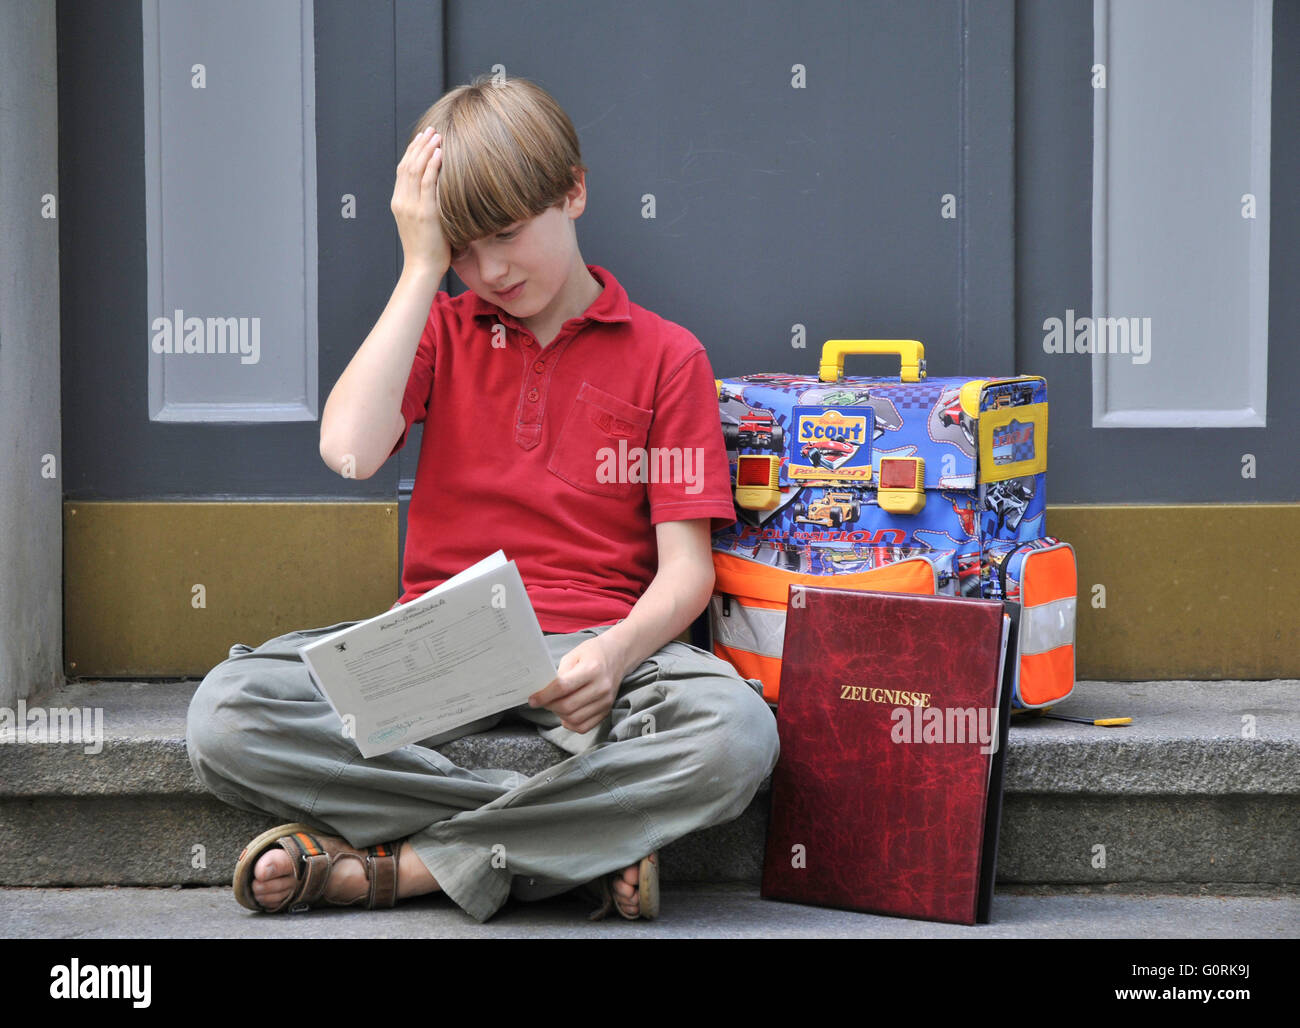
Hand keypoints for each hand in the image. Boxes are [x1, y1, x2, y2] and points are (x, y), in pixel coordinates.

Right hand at [391, 126, 449, 273]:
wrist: (422, 268)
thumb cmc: (426, 250)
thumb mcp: (421, 223)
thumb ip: (423, 205)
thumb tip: (437, 193)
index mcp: (399, 202)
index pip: (403, 169)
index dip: (412, 151)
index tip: (422, 138)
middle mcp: (402, 201)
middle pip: (408, 164)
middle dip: (419, 145)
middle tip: (431, 130)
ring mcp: (412, 206)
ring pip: (416, 170)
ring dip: (427, 150)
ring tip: (437, 136)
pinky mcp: (424, 212)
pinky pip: (427, 183)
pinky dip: (432, 165)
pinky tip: (440, 153)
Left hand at [528, 636, 623, 734]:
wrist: (618, 655)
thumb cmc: (593, 653)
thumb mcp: (573, 656)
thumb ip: (560, 675)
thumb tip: (544, 693)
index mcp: (592, 669)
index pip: (563, 687)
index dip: (544, 696)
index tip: (532, 700)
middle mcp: (601, 687)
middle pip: (568, 706)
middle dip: (550, 706)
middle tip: (543, 701)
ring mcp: (606, 701)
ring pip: (575, 719)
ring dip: (559, 715)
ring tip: (555, 706)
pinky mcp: (607, 710)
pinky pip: (585, 726)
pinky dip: (571, 724)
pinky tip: (566, 716)